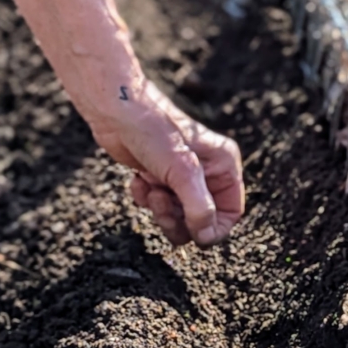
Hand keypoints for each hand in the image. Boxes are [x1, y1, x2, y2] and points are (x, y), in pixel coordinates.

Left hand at [90, 78, 244, 246]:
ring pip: (179, 217)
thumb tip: (207, 236)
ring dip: (160, 209)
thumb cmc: (152, 131)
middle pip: (202, 220)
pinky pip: (159, 207)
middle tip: (160, 202)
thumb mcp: (182, 172)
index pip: (231, 212)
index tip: (192, 230)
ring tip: (150, 187)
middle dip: (179, 218)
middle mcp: (208, 172)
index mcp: (224, 166)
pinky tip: (138, 179)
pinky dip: (146, 198)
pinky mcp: (161, 178)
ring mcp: (183, 177)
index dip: (212, 227)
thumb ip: (199, 207)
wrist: (116, 111)